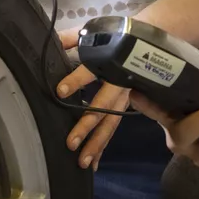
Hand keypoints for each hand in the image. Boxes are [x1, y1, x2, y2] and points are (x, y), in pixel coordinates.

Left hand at [55, 30, 126, 169]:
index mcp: (109, 63)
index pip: (91, 71)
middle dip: (88, 125)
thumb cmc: (115, 39)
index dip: (77, 81)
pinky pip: (113, 129)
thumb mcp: (93, 34)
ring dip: (97, 144)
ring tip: (83, 161)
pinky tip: (94, 163)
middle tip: (71, 142)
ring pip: (111, 124)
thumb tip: (50, 40)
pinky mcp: (123, 109)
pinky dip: (103, 147)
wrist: (148, 44)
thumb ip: (71, 38)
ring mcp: (123, 99)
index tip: (60, 91)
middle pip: (104, 107)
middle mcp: (119, 85)